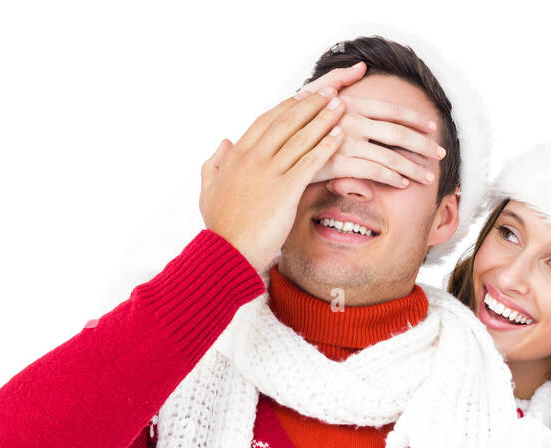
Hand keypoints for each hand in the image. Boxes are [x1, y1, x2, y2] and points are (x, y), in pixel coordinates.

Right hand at [198, 85, 346, 274]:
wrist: (227, 253)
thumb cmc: (221, 227)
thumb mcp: (209, 190)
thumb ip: (215, 163)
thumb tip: (223, 142)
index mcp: (236, 155)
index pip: (265, 121)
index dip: (287, 106)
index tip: (303, 95)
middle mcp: (252, 158)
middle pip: (285, 121)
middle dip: (310, 104)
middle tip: (330, 90)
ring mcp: (268, 172)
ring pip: (300, 137)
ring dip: (323, 118)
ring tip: (341, 105)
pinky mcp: (284, 190)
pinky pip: (309, 161)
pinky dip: (325, 146)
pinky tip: (340, 136)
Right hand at [298, 63, 445, 187]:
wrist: (270, 148)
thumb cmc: (294, 123)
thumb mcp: (313, 95)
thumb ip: (338, 80)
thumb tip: (361, 66)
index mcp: (350, 103)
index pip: (391, 110)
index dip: (414, 119)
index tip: (432, 127)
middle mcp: (351, 120)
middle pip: (398, 133)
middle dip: (423, 144)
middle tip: (440, 153)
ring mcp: (345, 142)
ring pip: (389, 156)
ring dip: (412, 167)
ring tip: (427, 177)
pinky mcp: (338, 164)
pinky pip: (372, 172)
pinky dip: (391, 178)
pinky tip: (403, 184)